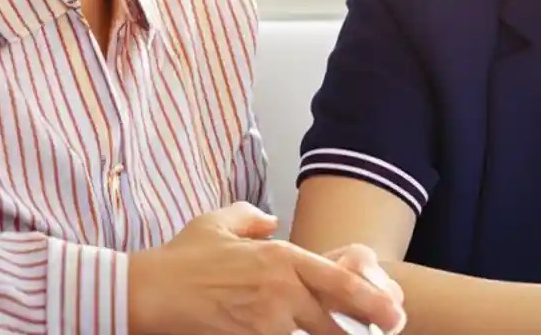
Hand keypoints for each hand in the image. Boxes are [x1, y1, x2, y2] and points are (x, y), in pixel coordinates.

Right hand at [128, 202, 405, 334]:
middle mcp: (280, 291)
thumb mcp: (218, 222)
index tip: (395, 312)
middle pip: (334, 321)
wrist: (145, 291)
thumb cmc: (181, 258)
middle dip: (360, 332)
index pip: (338, 282)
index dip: (371, 300)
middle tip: (383, 332)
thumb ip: (250, 217)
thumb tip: (269, 221)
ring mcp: (265, 322)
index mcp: (281, 258)